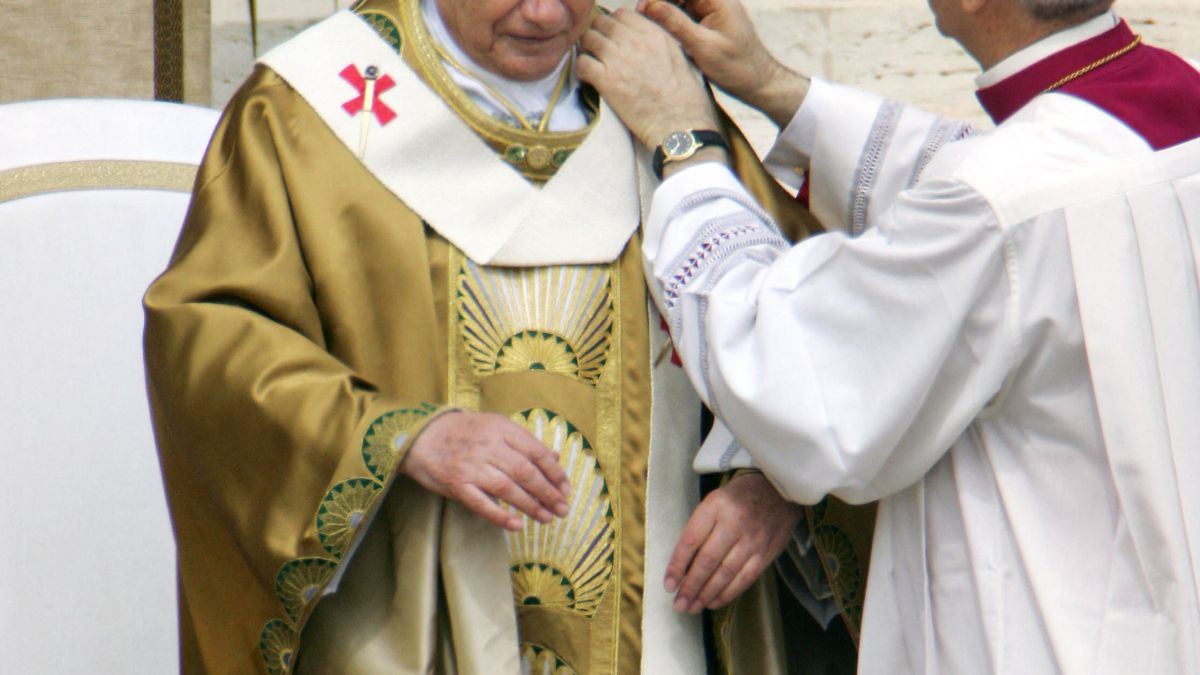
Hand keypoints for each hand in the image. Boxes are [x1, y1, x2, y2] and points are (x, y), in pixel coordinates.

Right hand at [399, 411, 570, 530]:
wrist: (422, 436)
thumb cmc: (466, 433)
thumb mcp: (496, 428)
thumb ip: (525, 443)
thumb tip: (555, 458)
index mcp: (501, 428)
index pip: (536, 452)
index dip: (555, 473)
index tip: (566, 489)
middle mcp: (487, 446)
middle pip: (525, 472)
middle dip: (548, 493)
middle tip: (562, 509)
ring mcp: (471, 466)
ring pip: (507, 488)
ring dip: (530, 506)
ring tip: (546, 518)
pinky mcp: (456, 484)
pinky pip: (481, 504)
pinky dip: (500, 516)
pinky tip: (517, 526)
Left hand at [578, 9, 719, 149]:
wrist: (679, 123)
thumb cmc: (684, 96)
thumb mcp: (678, 56)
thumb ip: (657, 39)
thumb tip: (640, 31)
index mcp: (653, 34)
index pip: (621, 14)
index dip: (614, 25)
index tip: (613, 38)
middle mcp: (634, 41)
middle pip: (601, 23)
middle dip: (598, 35)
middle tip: (599, 51)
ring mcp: (618, 59)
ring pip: (588, 39)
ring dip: (588, 50)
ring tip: (593, 64)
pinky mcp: (606, 80)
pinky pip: (582, 63)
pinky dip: (582, 70)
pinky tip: (589, 78)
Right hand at [637, 0, 809, 126]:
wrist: (757, 83)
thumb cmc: (737, 68)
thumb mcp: (703, 46)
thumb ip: (676, 23)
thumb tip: (648, 4)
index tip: (644, 7)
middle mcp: (714, 1)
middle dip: (660, 2)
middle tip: (641, 15)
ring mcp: (709, 11)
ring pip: (678, 2)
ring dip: (663, 11)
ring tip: (647, 25)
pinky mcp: (705, 23)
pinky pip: (682, 15)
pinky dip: (670, 22)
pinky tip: (659, 34)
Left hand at [665, 471, 800, 612]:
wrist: (780, 490)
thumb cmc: (739, 497)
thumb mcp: (715, 500)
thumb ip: (699, 528)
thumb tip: (681, 566)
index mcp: (715, 505)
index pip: (690, 541)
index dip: (677, 566)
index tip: (668, 585)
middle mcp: (734, 522)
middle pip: (707, 561)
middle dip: (690, 587)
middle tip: (679, 605)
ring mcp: (753, 539)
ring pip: (725, 573)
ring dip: (706, 594)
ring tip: (692, 607)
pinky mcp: (766, 553)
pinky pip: (745, 578)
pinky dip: (727, 593)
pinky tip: (713, 602)